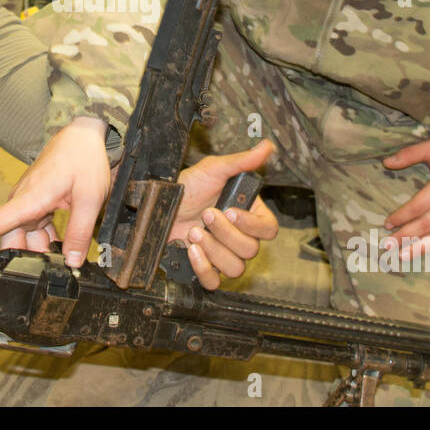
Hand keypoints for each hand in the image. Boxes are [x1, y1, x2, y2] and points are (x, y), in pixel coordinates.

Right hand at [0, 116, 110, 267]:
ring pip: (23, 236)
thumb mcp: (90, 199)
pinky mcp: (35, 203)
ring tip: (64, 251)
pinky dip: (45, 238)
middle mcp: (22, 202)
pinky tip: (62, 243)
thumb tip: (71, 262)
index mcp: (29, 199)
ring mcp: (27, 202)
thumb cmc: (83, 159)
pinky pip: (33, 228)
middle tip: (52, 266)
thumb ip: (79, 232)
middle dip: (25, 257)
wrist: (84, 136)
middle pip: (10, 239)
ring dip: (39, 247)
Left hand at [170, 139, 278, 288]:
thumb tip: (267, 147)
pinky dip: (203, 269)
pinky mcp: (205, 268)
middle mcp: (239, 236)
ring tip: (194, 232)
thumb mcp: (214, 169)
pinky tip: (191, 250)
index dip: (252, 225)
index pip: (269, 229)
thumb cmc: (188, 186)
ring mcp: (223, 254)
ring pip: (235, 267)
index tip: (230, 211)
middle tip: (205, 214)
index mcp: (248, 214)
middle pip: (250, 250)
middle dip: (225, 233)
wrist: (161, 203)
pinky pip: (214, 282)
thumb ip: (241, 161)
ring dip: (213, 249)